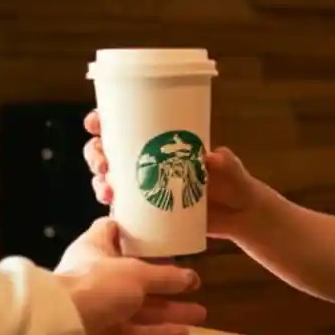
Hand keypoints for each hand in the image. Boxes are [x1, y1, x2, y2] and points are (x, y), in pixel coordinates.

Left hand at [55, 218, 207, 334]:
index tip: (163, 234)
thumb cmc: (97, 285)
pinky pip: (136, 334)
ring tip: (200, 315)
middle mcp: (98, 277)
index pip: (113, 231)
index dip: (136, 232)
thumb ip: (166, 276)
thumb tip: (192, 278)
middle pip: (137, 277)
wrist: (63, 330)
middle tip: (195, 284)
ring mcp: (101, 309)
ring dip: (169, 312)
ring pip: (141, 309)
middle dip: (167, 282)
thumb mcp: (137, 273)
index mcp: (96, 249)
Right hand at [83, 109, 255, 239]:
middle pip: (107, 151)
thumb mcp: (231, 168)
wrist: (240, 214)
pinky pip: (121, 207)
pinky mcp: (148, 210)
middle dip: (95, 154)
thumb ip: (226, 162)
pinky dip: (111, 205)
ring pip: (108, 178)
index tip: (95, 122)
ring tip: (109, 189)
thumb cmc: (235, 182)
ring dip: (99, 181)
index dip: (102, 121)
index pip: (125, 124)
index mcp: (162, 141)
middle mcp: (148, 160)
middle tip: (104, 163)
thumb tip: (213, 156)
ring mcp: (145, 186)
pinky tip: (112, 206)